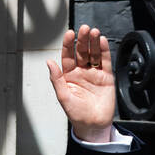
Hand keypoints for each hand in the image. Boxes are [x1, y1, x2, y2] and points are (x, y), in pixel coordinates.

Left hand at [46, 26, 115, 142]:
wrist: (93, 125)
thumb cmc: (77, 114)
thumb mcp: (63, 97)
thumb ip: (56, 79)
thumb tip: (49, 63)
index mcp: (69, 76)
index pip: (68, 56)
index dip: (68, 45)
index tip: (69, 34)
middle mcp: (81, 72)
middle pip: (82, 52)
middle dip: (83, 40)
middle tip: (84, 29)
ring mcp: (94, 73)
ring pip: (94, 54)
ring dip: (93, 42)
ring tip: (94, 32)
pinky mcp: (106, 77)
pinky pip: (105, 61)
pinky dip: (104, 51)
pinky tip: (102, 41)